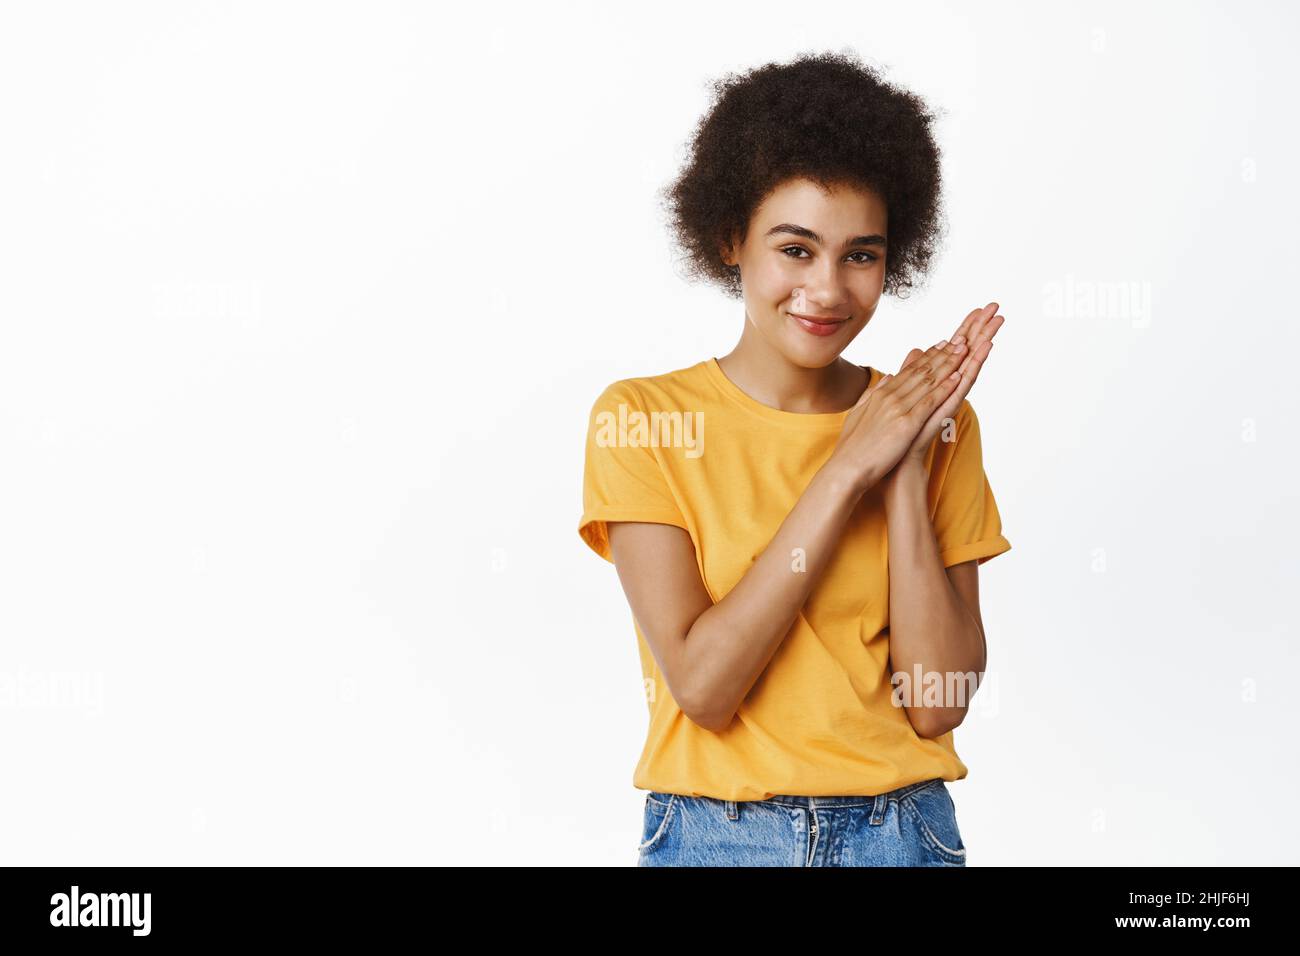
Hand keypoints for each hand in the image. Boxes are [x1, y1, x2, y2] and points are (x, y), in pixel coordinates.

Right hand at [827, 336, 968, 496]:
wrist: (846, 468)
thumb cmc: (851, 448)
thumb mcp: (858, 414)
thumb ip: (872, 395)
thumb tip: (885, 378)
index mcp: (880, 395)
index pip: (908, 371)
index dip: (927, 356)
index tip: (941, 344)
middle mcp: (889, 396)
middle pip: (921, 371)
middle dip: (943, 354)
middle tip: (960, 339)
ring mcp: (898, 409)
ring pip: (928, 381)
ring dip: (949, 364)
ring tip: (964, 350)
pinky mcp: (906, 424)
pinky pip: (930, 402)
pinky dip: (945, 388)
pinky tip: (958, 377)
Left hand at [884, 302, 1004, 480]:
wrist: (898, 465)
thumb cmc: (900, 435)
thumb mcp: (904, 394)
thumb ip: (912, 370)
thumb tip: (916, 350)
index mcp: (935, 383)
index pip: (953, 349)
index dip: (965, 328)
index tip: (979, 308)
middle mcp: (946, 390)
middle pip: (966, 353)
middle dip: (980, 330)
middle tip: (996, 307)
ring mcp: (948, 400)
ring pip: (969, 365)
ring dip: (983, 344)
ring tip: (997, 323)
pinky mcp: (946, 412)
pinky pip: (961, 387)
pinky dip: (972, 369)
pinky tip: (983, 352)